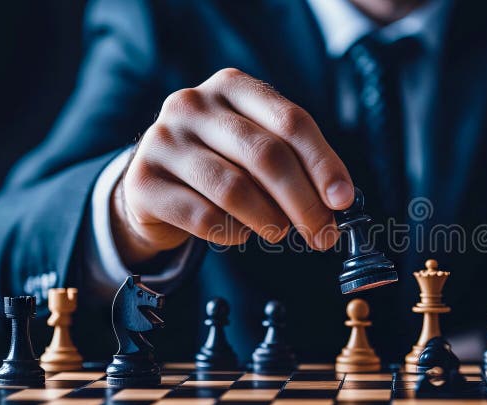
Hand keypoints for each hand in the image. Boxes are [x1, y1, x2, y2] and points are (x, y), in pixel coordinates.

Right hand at [111, 68, 353, 265]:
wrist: (155, 184)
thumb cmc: (221, 163)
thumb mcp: (257, 147)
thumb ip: (296, 163)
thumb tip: (336, 201)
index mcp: (232, 86)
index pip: (291, 121)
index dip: (323, 164)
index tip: (343, 201)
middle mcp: (193, 104)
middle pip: (266, 155)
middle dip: (304, 202)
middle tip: (323, 235)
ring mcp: (163, 140)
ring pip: (235, 188)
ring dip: (271, 221)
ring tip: (282, 233)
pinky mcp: (143, 182)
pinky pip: (203, 217)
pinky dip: (233, 233)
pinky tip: (240, 233)